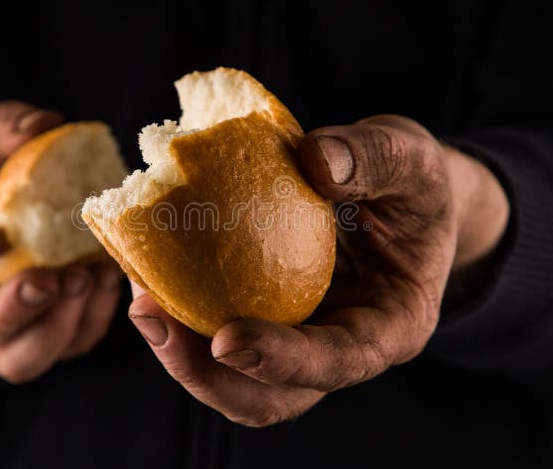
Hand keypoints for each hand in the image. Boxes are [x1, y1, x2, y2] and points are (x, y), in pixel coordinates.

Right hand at [0, 101, 121, 382]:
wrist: (39, 206)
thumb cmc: (7, 173)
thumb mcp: (0, 139)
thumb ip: (10, 128)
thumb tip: (41, 126)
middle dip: (10, 313)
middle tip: (48, 281)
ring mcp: (12, 326)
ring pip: (20, 360)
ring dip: (57, 327)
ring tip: (86, 277)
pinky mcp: (55, 333)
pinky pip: (73, 344)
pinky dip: (95, 317)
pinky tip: (109, 277)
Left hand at [128, 114, 508, 425]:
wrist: (398, 193)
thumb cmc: (413, 182)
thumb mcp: (412, 158)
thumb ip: (376, 157)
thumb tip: (314, 159)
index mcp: (390, 326)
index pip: (339, 363)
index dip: (283, 363)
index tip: (230, 339)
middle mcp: (340, 346)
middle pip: (273, 396)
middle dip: (208, 375)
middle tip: (154, 319)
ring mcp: (299, 337)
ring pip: (234, 377)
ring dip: (180, 350)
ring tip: (139, 296)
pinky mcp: (266, 315)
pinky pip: (217, 330)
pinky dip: (180, 311)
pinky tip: (147, 270)